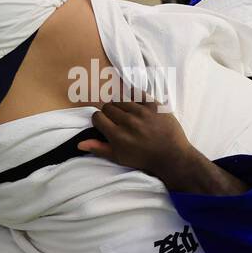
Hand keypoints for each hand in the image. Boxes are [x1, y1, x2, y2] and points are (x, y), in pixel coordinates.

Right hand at [79, 98, 194, 183]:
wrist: (172, 156)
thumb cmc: (143, 159)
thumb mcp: (119, 158)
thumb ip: (99, 148)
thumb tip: (79, 143)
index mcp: (117, 135)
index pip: (97, 116)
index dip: (99, 120)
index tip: (106, 125)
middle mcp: (128, 122)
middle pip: (108, 106)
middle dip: (110, 113)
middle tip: (118, 122)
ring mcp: (142, 112)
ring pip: (121, 99)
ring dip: (122, 106)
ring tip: (129, 116)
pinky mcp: (154, 105)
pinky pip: (137, 93)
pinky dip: (134, 98)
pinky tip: (136, 106)